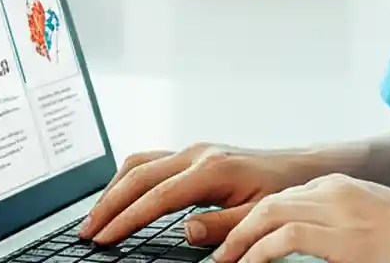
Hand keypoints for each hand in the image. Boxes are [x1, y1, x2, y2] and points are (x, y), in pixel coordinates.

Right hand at [79, 143, 321, 246]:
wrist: (301, 167)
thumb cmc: (284, 191)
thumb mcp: (260, 212)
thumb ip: (224, 224)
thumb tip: (187, 231)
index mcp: (212, 170)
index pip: (156, 196)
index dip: (126, 219)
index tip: (103, 239)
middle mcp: (197, 154)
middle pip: (138, 175)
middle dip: (108, 204)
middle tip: (87, 233)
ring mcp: (194, 150)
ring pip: (140, 163)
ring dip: (113, 189)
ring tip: (95, 218)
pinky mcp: (193, 153)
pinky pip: (150, 161)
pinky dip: (128, 178)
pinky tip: (119, 196)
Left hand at [212, 173, 389, 262]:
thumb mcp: (373, 225)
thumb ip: (340, 230)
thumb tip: (307, 246)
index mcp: (342, 186)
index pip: (284, 197)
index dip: (254, 221)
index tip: (236, 243)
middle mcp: (336, 191)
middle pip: (271, 203)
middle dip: (238, 229)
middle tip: (219, 256)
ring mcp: (341, 211)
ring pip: (270, 216)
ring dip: (241, 243)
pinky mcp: (345, 237)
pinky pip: (286, 239)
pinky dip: (261, 253)